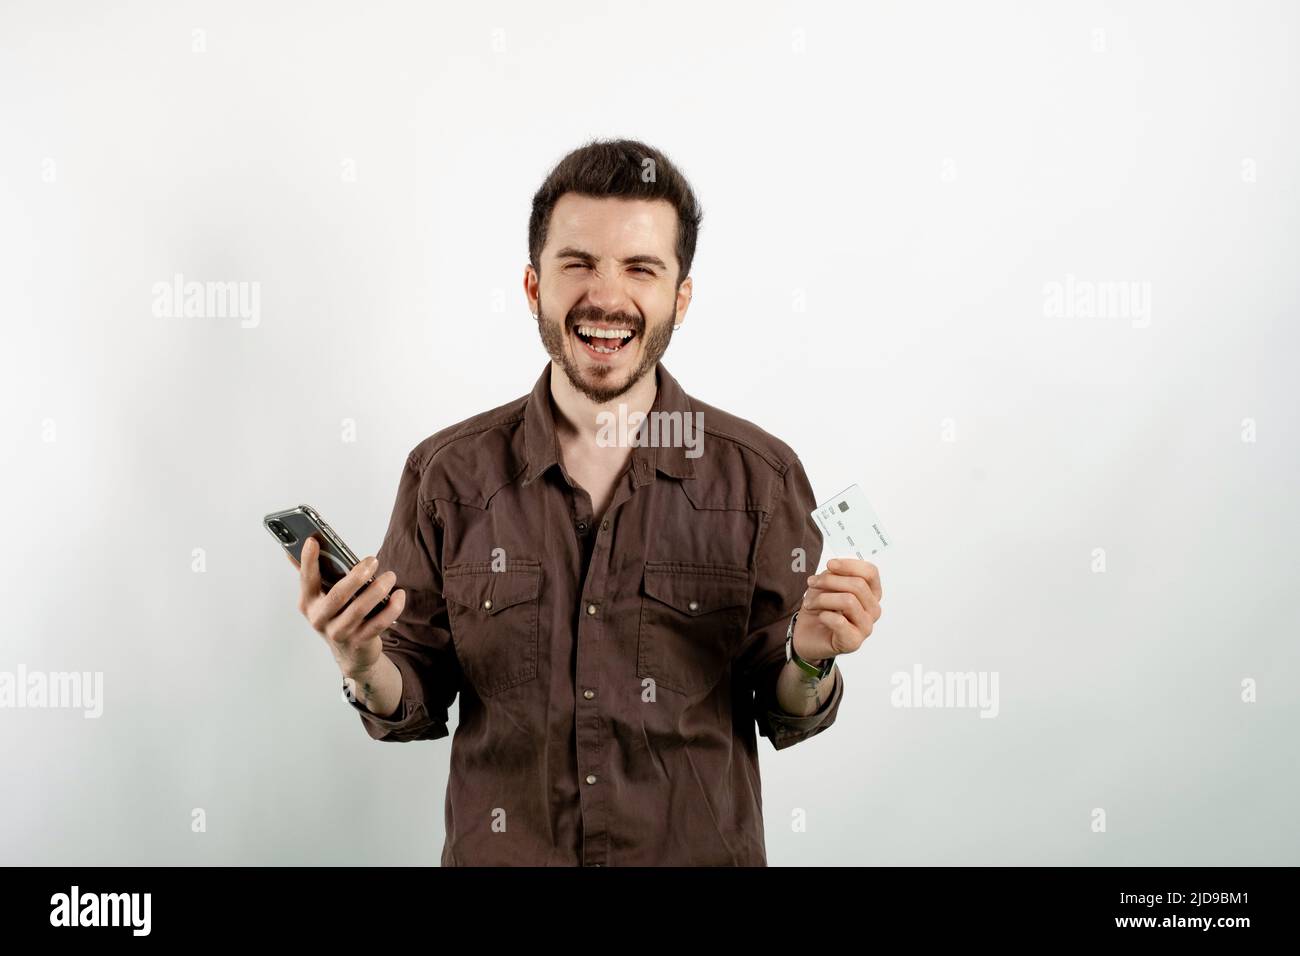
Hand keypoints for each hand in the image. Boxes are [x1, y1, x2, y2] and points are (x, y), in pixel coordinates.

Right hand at [288, 535, 406, 675]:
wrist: (351, 654)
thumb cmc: (337, 616)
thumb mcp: (322, 598)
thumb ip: (313, 574)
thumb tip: (302, 543)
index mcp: (308, 603)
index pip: (306, 579)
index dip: (308, 561)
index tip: (313, 541)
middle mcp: (320, 619)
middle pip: (339, 594)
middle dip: (357, 575)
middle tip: (373, 560)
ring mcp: (339, 633)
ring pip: (361, 608)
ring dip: (379, 589)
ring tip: (391, 576)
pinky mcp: (359, 642)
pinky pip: (379, 623)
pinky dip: (392, 608)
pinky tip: (399, 595)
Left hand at [794, 557, 882, 661]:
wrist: (807, 635)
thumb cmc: (820, 610)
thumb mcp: (825, 585)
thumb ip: (834, 575)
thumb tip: (834, 568)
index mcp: (871, 594)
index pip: (870, 573)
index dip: (850, 565)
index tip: (830, 564)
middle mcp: (872, 610)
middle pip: (858, 585)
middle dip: (830, 581)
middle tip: (812, 583)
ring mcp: (865, 627)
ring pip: (849, 601)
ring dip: (823, 598)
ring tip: (811, 603)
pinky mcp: (853, 642)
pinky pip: (840, 622)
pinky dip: (825, 615)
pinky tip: (821, 616)